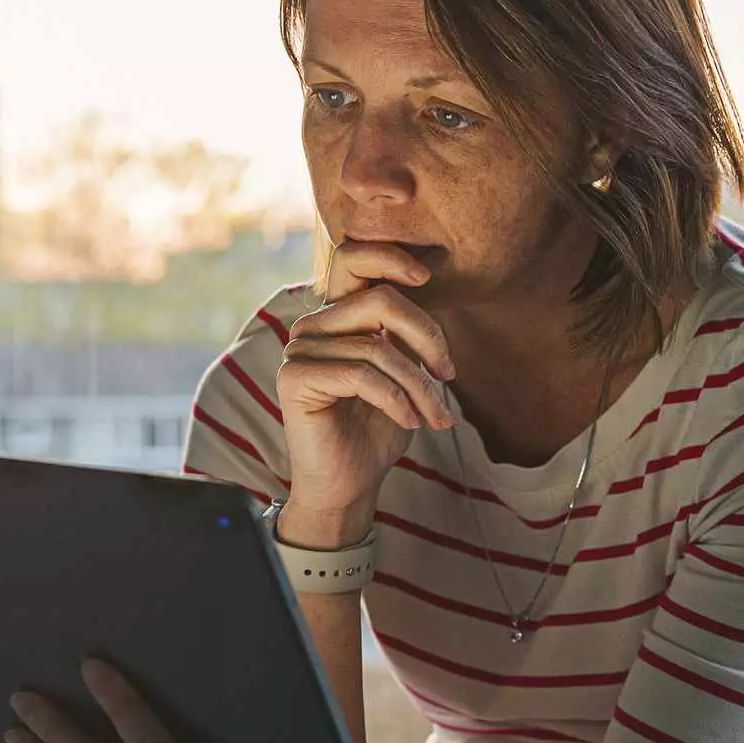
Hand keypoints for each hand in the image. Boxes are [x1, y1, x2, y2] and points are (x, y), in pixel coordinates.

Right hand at [277, 240, 457, 543]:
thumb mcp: (404, 373)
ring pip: (379, 346)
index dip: (389, 256)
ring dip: (419, 385)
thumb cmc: (378, 431)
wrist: (349, 486)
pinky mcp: (295, 379)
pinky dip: (397, 400)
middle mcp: (313, 326)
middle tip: (448, 374)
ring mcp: (299, 350)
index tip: (427, 278)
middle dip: (427, 336)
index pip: (353, 259)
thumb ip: (408, 334)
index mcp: (337, 316)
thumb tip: (429, 293)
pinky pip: (362, 375)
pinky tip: (410, 422)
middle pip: (380, 300)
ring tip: (435, 417)